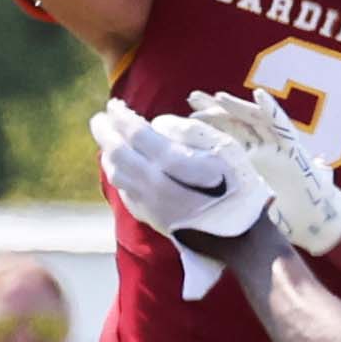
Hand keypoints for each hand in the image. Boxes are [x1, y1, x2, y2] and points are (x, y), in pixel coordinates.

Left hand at [90, 102, 271, 246]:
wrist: (242, 236)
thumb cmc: (239, 185)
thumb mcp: (224, 147)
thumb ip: (188, 130)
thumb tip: (157, 125)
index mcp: (173, 163)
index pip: (136, 134)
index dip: (122, 117)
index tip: (114, 105)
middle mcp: (155, 184)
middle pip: (118, 154)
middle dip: (105, 133)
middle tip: (98, 119)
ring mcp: (150, 205)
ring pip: (117, 176)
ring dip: (108, 155)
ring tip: (107, 142)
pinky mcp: (152, 219)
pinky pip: (125, 193)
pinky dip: (118, 176)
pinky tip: (121, 170)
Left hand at [187, 86, 340, 254]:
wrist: (313, 223)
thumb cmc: (280, 217)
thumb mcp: (244, 204)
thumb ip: (225, 195)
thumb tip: (186, 196)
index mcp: (247, 160)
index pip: (222, 137)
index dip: (204, 125)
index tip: (182, 117)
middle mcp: (261, 148)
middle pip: (234, 123)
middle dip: (214, 110)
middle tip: (192, 97)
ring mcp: (277, 146)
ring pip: (254, 119)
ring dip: (236, 106)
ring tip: (218, 97)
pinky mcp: (293, 147)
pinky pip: (282, 125)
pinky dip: (271, 109)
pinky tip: (259, 95)